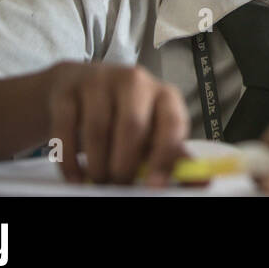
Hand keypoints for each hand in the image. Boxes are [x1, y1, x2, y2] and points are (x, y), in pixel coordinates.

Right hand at [45, 62, 188, 185]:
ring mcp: (99, 81)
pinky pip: (65, 130)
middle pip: (132, 126)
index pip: (173, 122)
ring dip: (97, 165)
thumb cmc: (124, 115)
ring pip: (97, 130)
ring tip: (98, 180)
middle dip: (124, 166)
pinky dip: (70, 161)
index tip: (153, 186)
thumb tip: (203, 184)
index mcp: (164, 95)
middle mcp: (135, 81)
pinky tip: (76, 176)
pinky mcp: (67, 90)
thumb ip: (172, 156)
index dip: (165, 157)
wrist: (78, 85)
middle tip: (118, 185)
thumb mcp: (151, 131)